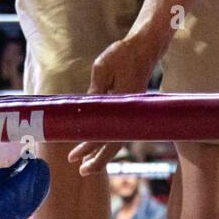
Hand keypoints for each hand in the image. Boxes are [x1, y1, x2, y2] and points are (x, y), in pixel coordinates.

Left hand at [69, 33, 165, 175]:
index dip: (88, 147)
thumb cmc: (122, 54)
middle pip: (113, 145)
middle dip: (96, 159)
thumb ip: (94, 92)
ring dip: (101, 153)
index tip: (74, 157)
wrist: (144, 47)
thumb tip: (84, 113)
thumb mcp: (102, 69)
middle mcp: (130, 113)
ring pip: (116, 140)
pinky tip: (96, 147)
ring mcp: (131, 113)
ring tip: (85, 164)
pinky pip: (118, 131)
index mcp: (123, 104)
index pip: (103, 132)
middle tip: (81, 171)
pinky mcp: (130, 110)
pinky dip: (107, 141)